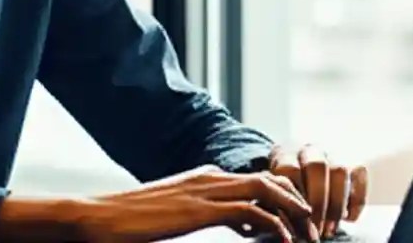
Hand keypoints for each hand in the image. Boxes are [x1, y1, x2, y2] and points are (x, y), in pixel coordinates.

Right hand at [76, 164, 316, 242]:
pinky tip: (283, 240)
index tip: (299, 221)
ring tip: (308, 234)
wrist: (98, 216)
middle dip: (297, 200)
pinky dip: (273, 224)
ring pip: (266, 188)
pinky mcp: (199, 209)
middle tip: (314, 228)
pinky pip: (249, 211)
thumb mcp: (179, 214)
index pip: (257, 178)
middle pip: (269, 177)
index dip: (284, 197)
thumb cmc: (132, 220)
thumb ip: (210, 214)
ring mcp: (204, 189)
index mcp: (205, 176)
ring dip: (292, 210)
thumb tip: (243, 224)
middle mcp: (209, 176)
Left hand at [267, 144, 367, 239]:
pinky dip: (357, 200)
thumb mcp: (276, 187)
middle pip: (317, 167)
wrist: (301, 164)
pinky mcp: (354, 163)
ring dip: (336, 204)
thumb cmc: (285, 184)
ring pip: (340, 171)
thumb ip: (280, 199)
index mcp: (287, 152)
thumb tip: (288, 224)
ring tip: (330, 229)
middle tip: (315, 229)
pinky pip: (361, 177)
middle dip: (317, 201)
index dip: (294, 196)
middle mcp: (312, 150)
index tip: (295, 220)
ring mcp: (334, 154)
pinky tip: (348, 219)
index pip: (290, 169)